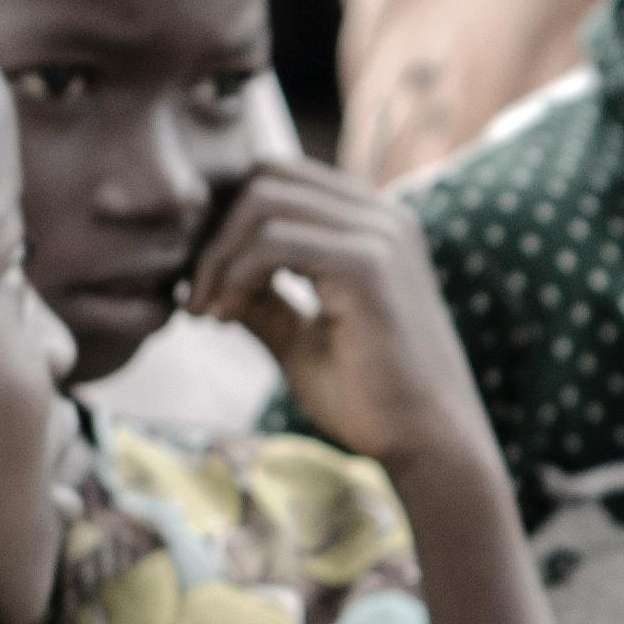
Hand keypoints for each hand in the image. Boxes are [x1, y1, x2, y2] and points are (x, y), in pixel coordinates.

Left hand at [186, 160, 499, 481]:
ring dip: (217, 255)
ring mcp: (381, 235)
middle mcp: (383, 216)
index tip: (201, 283)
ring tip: (207, 312)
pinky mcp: (370, 265)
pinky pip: (275, 241)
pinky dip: (235, 274)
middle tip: (196, 296)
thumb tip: (206, 275)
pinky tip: (225, 316)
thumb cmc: (371, 400)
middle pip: (266, 177)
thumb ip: (264, 299)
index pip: (280, 179)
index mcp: (373, 226)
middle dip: (214, 232)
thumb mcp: (300, 338)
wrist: (428, 446)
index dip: (226, 221)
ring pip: (265, 201)